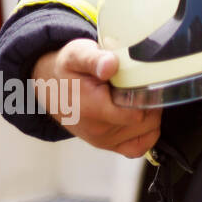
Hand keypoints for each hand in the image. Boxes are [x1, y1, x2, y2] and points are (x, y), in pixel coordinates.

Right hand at [31, 39, 161, 157]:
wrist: (51, 89)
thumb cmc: (67, 71)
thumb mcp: (77, 55)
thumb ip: (94, 59)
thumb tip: (110, 65)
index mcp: (93, 109)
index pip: (138, 112)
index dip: (148, 95)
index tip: (142, 80)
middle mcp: (99, 130)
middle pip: (147, 121)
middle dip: (150, 102)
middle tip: (139, 86)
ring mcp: (104, 141)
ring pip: (148, 131)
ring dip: (150, 114)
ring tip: (136, 97)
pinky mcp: (108, 145)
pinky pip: (139, 147)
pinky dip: (147, 132)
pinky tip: (140, 114)